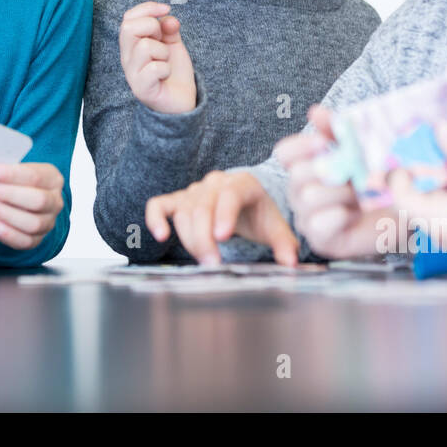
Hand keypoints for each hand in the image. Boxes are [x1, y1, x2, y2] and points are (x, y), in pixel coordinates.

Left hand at [0, 162, 64, 250]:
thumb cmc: (14, 183)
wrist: (17, 204)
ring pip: (34, 223)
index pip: (35, 176)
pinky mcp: (37, 240)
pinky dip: (9, 234)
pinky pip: (26, 240)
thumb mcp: (14, 172)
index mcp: (53, 179)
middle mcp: (55, 202)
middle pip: (38, 200)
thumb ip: (4, 172)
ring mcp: (49, 223)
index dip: (11, 175)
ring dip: (7, 214)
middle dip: (10, 194)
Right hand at [118, 1, 196, 113]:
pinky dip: (166, 69)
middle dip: (153, 27)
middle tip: (163, 40)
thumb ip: (169, 28)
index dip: (148, 8)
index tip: (167, 9)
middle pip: (128, 27)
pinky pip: (154, 68)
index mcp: (131, 45)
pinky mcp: (141, 89)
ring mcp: (132, 74)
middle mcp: (127, 58)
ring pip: (144, 46)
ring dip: (163, 51)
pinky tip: (166, 75)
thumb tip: (168, 17)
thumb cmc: (174, 72)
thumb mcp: (173, 44)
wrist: (181, 102)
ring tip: (165, 62)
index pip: (128, 18)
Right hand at [144, 171, 298, 265]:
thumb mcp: (276, 227)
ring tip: (203, 261)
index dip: (224, 214)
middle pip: (202, 206)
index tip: (223, 238)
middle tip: (212, 264)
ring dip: (189, 238)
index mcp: (243, 184)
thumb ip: (285, 244)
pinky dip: (156, 218)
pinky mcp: (178, 200)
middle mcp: (216, 182)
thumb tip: (290, 262)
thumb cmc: (260, 216)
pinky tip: (161, 236)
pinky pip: (159, 204)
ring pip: (184, 211)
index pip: (230, 194)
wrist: (246, 203)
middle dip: (204, 237)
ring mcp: (195, 190)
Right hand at [276, 106, 372, 257]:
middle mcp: (302, 191)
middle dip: (328, 170)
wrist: (407, 212)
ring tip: (361, 193)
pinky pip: (318, 224)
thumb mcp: (363, 150)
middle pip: (296, 175)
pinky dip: (340, 215)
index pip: (285, 153)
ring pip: (307, 197)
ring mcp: (309, 217)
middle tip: (354, 170)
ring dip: (339, 191)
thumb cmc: (382, 181)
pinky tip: (357, 211)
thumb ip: (338, 131)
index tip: (324, 142)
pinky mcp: (321, 240)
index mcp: (307, 166)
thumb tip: (315, 112)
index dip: (299, 145)